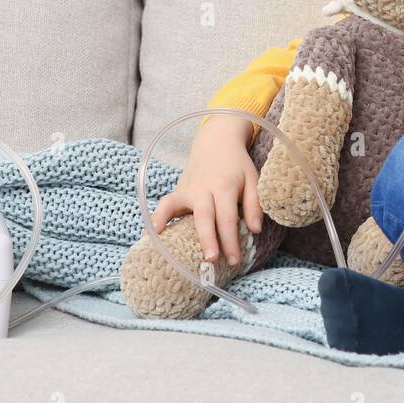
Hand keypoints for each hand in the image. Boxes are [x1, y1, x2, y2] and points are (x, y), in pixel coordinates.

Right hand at [149, 114, 263, 265]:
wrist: (217, 142)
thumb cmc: (237, 166)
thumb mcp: (253, 179)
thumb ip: (255, 204)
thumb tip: (255, 230)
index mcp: (225, 186)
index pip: (228, 218)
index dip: (231, 240)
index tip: (235, 260)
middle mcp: (204, 188)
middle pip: (205, 217)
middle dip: (208, 240)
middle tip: (212, 260)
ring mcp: (188, 189)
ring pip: (180, 211)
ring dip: (176, 230)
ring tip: (174, 252)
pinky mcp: (178, 191)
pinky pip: (164, 205)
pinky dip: (155, 218)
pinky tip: (148, 235)